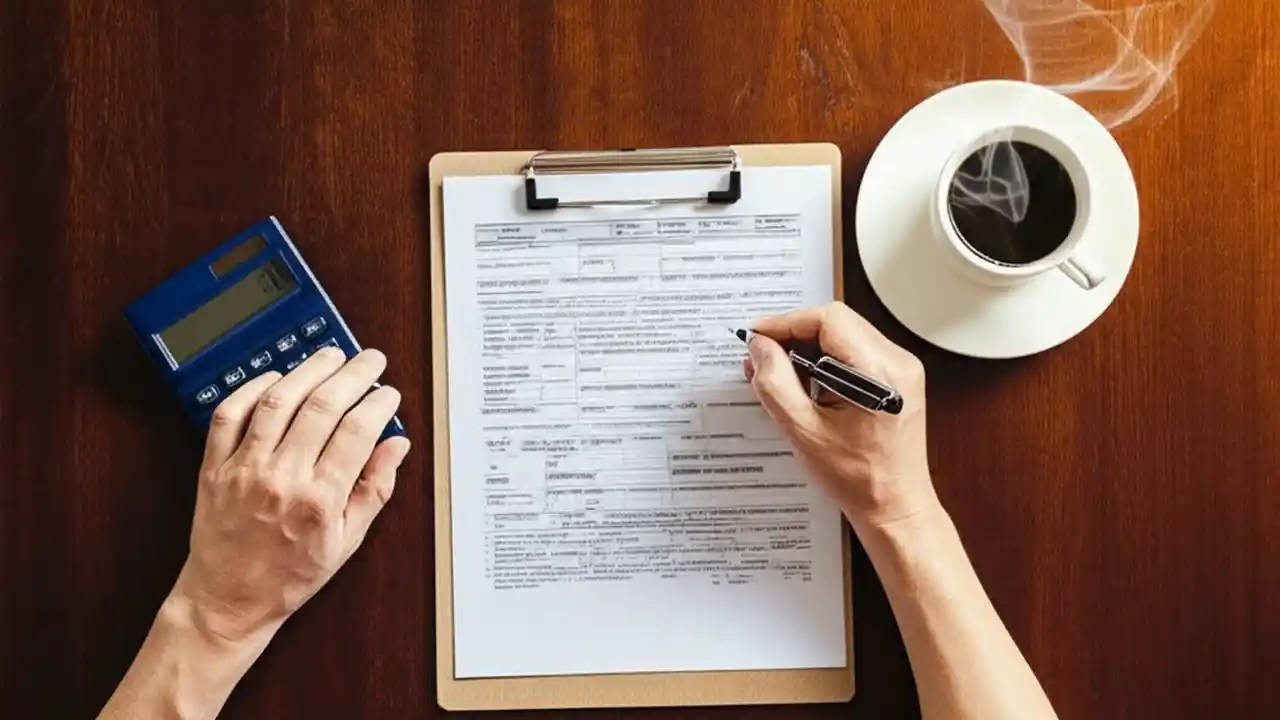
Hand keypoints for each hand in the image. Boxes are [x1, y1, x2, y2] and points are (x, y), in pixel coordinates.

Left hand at [171, 347, 409, 643]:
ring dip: (309, 370)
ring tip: (330, 356)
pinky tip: (277, 378)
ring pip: (279, 400)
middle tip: (370, 360)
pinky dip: (253, 388)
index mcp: (320, 501)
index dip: (378, 403)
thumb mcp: (347, 542)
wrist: (228, 599)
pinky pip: (230, 413)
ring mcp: (245, 469)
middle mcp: (282, 479)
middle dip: (353, 374)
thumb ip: (374, 489)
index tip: (388, 393)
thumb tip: (396, 446)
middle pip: (322, 406)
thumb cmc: (289, 575)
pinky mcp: (215, 466)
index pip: (357, 432)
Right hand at [744, 302, 936, 528]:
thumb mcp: (803, 431)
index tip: (759, 337)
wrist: (895, 505)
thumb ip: (775, 384)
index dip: (787, 322)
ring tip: (780, 372)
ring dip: (808, 346)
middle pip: (837, 322)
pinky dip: (825, 358)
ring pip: (845, 333)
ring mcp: (901, 368)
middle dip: (795, 334)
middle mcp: (897, 362)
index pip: (828, 320)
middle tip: (763, 355)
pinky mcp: (897, 377)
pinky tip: (805, 380)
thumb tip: (760, 348)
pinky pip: (855, 350)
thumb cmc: (858, 479)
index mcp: (880, 372)